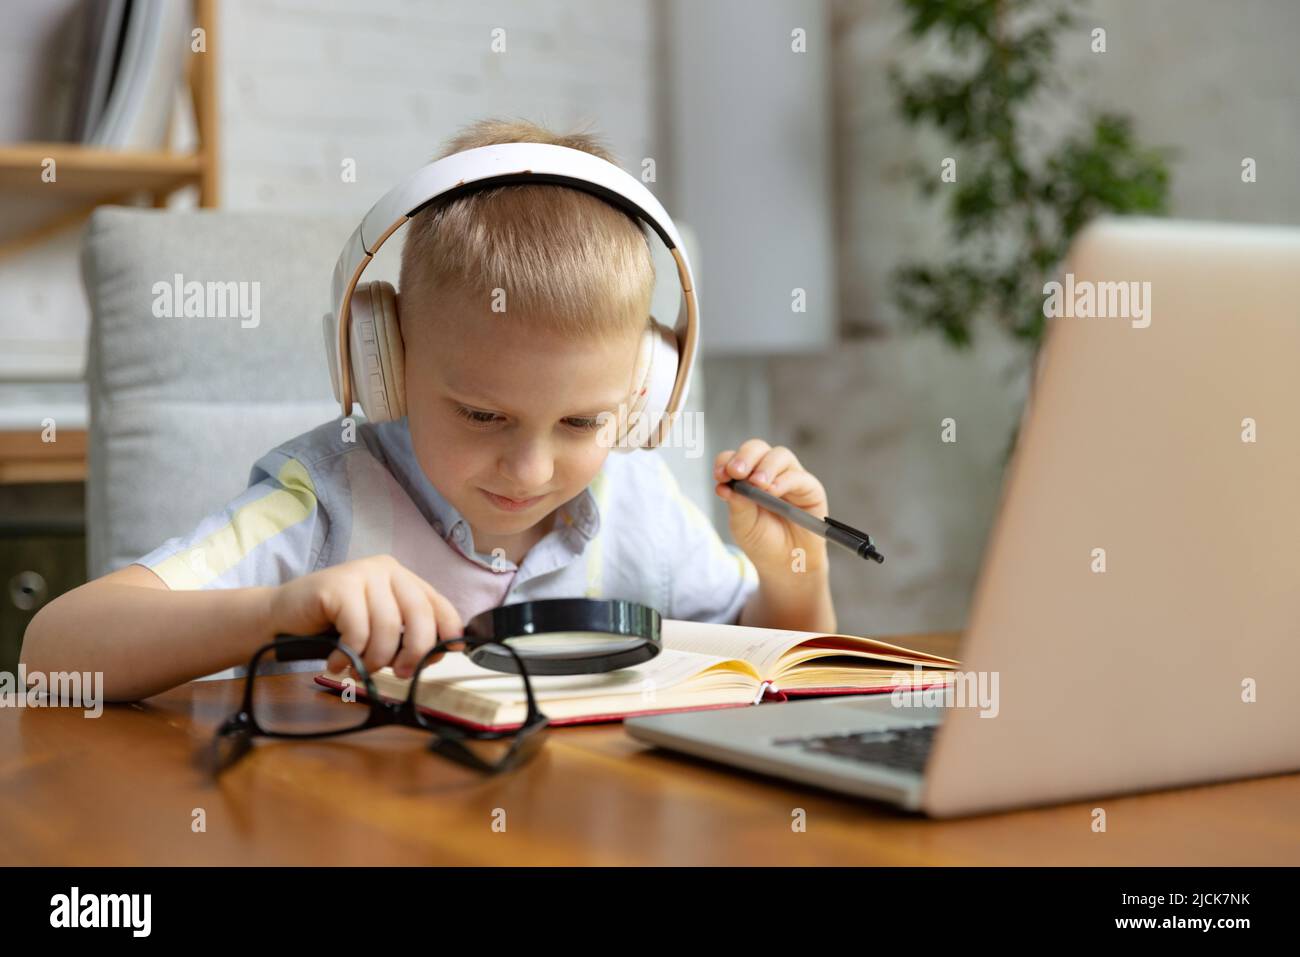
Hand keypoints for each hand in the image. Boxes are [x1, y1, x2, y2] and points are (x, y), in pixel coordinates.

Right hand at [266, 554, 463, 678]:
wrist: (280, 617)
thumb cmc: (331, 627)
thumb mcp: (377, 630)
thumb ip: (404, 636)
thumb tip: (433, 656)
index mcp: (403, 580)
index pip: (440, 605)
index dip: (446, 634)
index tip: (442, 657)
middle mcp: (387, 570)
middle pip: (420, 616)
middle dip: (413, 653)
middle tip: (399, 673)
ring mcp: (363, 574)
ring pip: (388, 628)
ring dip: (374, 660)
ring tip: (356, 668)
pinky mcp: (338, 585)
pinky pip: (358, 631)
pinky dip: (348, 656)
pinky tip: (336, 661)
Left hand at [713, 440, 830, 574]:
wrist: (786, 563)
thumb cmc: (762, 541)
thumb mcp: (743, 524)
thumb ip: (737, 504)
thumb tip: (724, 486)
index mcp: (746, 477)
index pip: (734, 458)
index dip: (726, 462)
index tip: (720, 476)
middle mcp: (768, 471)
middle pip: (757, 448)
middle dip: (745, 457)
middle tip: (736, 472)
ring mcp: (790, 477)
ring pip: (779, 456)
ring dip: (766, 467)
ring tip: (757, 484)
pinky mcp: (810, 488)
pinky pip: (798, 477)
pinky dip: (784, 481)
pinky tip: (773, 491)